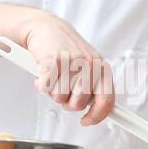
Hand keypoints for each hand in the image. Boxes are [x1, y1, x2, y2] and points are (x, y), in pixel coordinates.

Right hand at [21, 10, 115, 125]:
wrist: (47, 27)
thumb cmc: (67, 50)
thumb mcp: (88, 66)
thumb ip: (94, 87)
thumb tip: (96, 111)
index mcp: (101, 68)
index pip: (106, 101)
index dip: (97, 116)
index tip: (87, 121)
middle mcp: (89, 65)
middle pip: (79, 104)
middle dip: (68, 102)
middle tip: (62, 89)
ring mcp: (72, 63)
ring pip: (60, 98)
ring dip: (53, 92)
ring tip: (54, 77)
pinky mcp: (53, 62)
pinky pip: (46, 88)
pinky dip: (41, 85)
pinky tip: (43, 74)